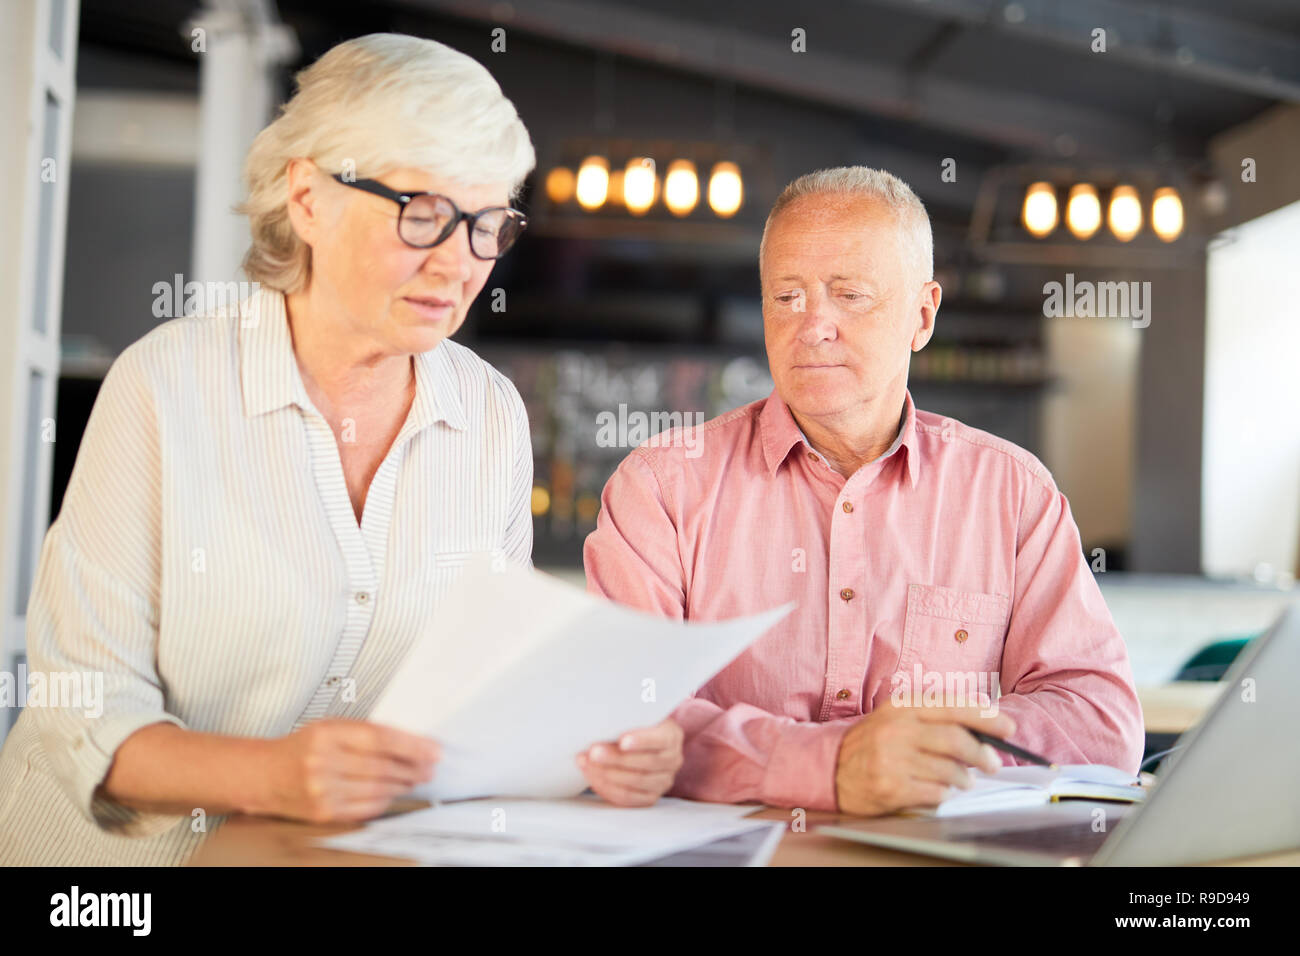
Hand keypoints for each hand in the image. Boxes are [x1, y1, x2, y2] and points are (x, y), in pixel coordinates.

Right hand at [252, 719, 439, 823]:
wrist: (264, 775)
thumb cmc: (303, 747)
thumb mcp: (330, 727)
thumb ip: (365, 732)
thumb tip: (411, 744)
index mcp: (327, 733)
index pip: (379, 739)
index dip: (412, 746)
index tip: (434, 750)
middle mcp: (322, 762)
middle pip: (382, 767)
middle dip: (413, 768)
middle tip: (430, 767)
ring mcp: (322, 791)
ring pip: (377, 790)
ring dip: (403, 785)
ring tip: (416, 779)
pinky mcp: (323, 813)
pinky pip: (365, 808)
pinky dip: (384, 800)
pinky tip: (394, 792)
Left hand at [576, 718, 683, 806]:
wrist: (639, 741)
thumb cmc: (635, 724)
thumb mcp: (636, 714)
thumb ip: (627, 717)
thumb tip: (604, 719)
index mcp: (672, 736)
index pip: (660, 740)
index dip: (642, 741)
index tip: (622, 741)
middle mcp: (672, 760)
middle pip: (646, 763)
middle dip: (616, 758)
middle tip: (594, 752)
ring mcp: (662, 781)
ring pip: (635, 782)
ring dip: (607, 773)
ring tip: (587, 763)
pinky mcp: (649, 797)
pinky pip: (627, 798)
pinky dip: (607, 787)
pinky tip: (592, 776)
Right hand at [834, 702, 1015, 815]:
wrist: (830, 767)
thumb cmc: (871, 741)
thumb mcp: (897, 717)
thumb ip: (934, 716)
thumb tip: (983, 723)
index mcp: (901, 707)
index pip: (953, 707)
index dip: (986, 717)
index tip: (1007, 727)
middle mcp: (896, 730)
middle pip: (956, 740)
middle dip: (982, 754)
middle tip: (992, 763)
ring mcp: (892, 760)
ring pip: (949, 770)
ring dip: (964, 778)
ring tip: (964, 780)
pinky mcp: (891, 787)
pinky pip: (934, 793)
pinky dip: (945, 794)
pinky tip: (941, 790)